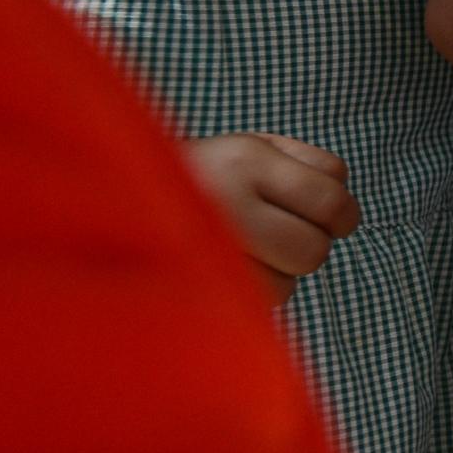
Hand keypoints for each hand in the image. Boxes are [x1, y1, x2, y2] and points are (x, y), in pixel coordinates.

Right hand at [181, 132, 359, 304]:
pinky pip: (250, 306)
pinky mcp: (186, 286)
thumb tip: (343, 201)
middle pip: (312, 250)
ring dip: (278, 274)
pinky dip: (251, 294)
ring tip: (245, 251)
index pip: (331, 200)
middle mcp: (225, 200)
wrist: (108, 194)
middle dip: (309, 247)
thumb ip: (308, 164)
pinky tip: (227, 270)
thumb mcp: (251, 146)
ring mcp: (202, 247)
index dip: (344, 217)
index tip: (337, 221)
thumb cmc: (203, 172)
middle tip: (283, 236)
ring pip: (285, 285)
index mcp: (246, 158)